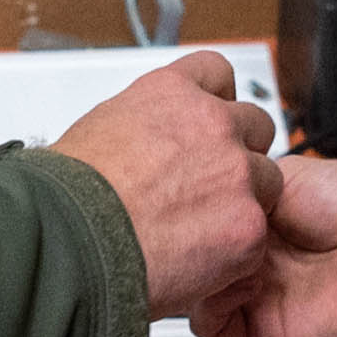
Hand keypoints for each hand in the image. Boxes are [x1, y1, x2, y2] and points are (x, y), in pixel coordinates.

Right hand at [48, 50, 282, 318]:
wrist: (72, 240)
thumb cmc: (69, 195)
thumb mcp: (97, 131)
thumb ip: (139, 130)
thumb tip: (138, 149)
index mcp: (171, 93)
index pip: (216, 73)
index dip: (216, 101)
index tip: (209, 121)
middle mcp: (212, 123)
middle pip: (255, 125)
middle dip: (239, 153)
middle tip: (210, 186)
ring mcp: (236, 173)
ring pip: (267, 182)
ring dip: (243, 203)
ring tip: (201, 233)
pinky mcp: (247, 225)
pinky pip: (256, 238)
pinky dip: (234, 254)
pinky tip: (198, 264)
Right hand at [189, 156, 336, 336]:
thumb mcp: (277, 179)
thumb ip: (229, 196)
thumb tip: (193, 205)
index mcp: (256, 223)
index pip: (198, 226)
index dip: (187, 215)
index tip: (177, 199)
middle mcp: (255, 261)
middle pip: (192, 262)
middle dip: (187, 244)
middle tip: (191, 227)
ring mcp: (256, 297)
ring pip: (193, 293)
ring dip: (198, 271)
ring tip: (223, 249)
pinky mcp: (262, 331)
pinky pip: (209, 324)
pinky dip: (210, 301)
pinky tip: (238, 278)